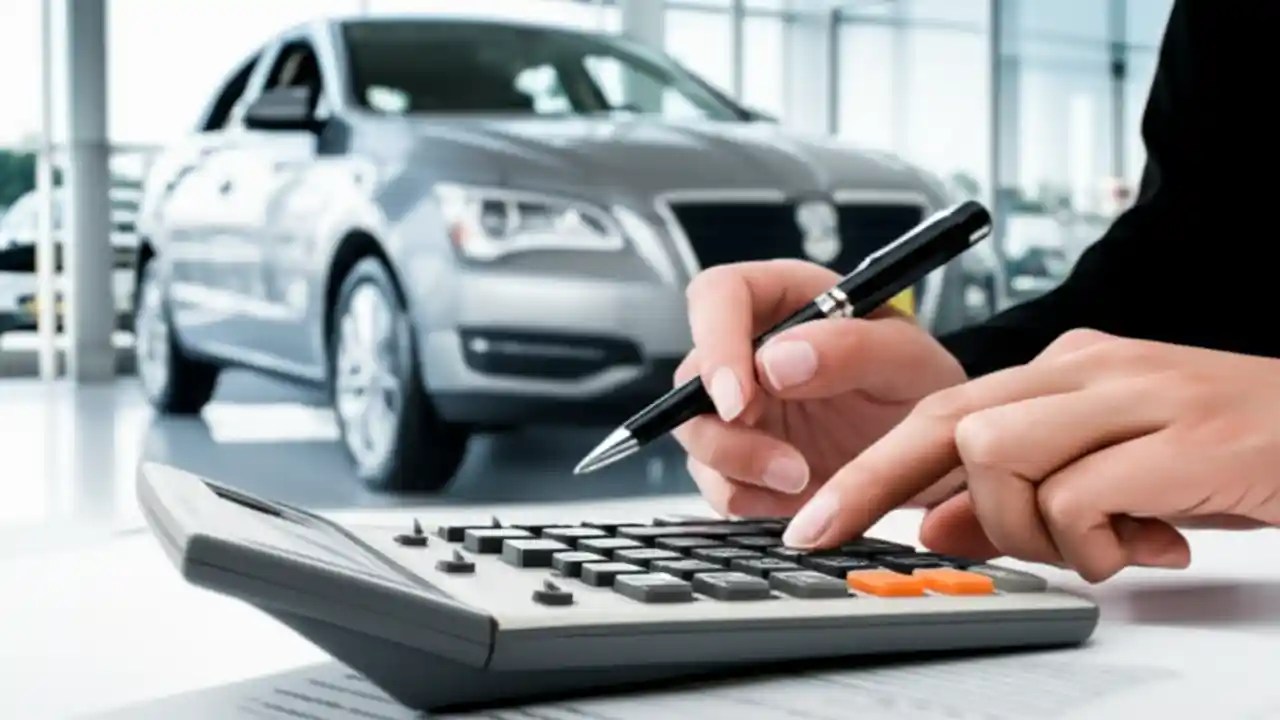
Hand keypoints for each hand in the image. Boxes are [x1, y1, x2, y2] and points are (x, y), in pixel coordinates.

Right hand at [672, 259, 967, 518]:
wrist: (934, 455)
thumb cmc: (921, 387)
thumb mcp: (908, 360)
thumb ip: (850, 348)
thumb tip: (773, 361)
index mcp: (785, 299)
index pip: (718, 295)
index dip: (715, 342)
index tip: (740, 400)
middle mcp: (749, 347)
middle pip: (691, 376)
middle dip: (726, 429)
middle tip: (786, 463)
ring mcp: (740, 406)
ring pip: (694, 434)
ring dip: (738, 468)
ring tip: (803, 481)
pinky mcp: (741, 458)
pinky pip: (716, 482)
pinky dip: (749, 499)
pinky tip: (798, 496)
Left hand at [783, 328, 1279, 581]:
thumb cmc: (1219, 454)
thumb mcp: (1104, 472)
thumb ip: (1017, 494)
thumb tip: (930, 524)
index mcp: (1065, 369)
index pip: (940, 410)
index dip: (869, 470)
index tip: (818, 519)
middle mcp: (1087, 370)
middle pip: (945, 420)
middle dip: (874, 485)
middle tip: (832, 535)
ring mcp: (1134, 397)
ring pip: (995, 454)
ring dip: (1016, 525)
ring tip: (1083, 545)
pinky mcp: (1183, 440)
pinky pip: (1078, 497)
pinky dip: (1086, 543)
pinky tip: (1135, 546)